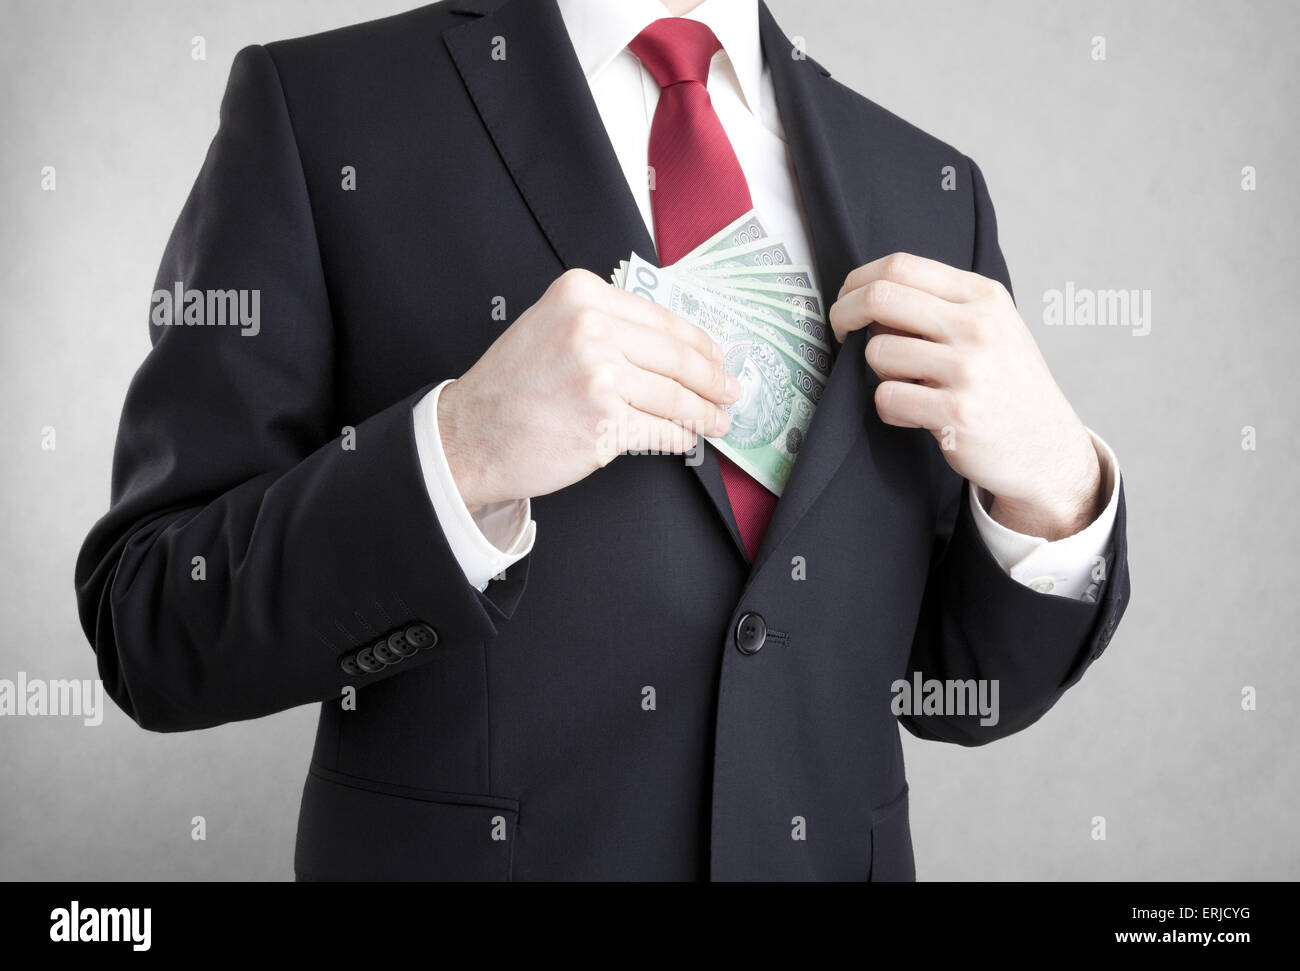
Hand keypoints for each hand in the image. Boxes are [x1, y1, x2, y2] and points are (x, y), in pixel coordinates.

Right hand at [438, 268, 738, 510]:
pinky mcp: (605, 423)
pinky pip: (660, 430)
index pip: (660, 318)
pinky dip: (680, 436)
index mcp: (580, 295)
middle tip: (730, 390)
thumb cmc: (509, 386)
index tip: (717, 354)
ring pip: (674, 396)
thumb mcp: (550, 326)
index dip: (698, 341)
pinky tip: (686, 438)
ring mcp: (600, 378)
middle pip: (676, 357)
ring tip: (718, 420)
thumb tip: (670, 345)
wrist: (468, 435)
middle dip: (712, 379)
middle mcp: (591, 330)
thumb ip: (603, 323)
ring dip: (704, 413)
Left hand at [830, 253, 1102, 539]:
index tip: (846, 303)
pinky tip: (917, 415)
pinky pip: (886, 398)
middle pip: (880, 298)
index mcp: (983, 296)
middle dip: (843, 316)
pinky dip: (890, 409)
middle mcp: (978, 325)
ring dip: (879, 373)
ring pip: (878, 352)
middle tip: (841, 336)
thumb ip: (938, 305)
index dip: (858, 282)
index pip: (900, 265)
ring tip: (910, 386)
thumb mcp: (991, 327)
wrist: (1047, 448)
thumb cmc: (1005, 385)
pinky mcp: (956, 411)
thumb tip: (867, 296)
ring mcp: (969, 368)